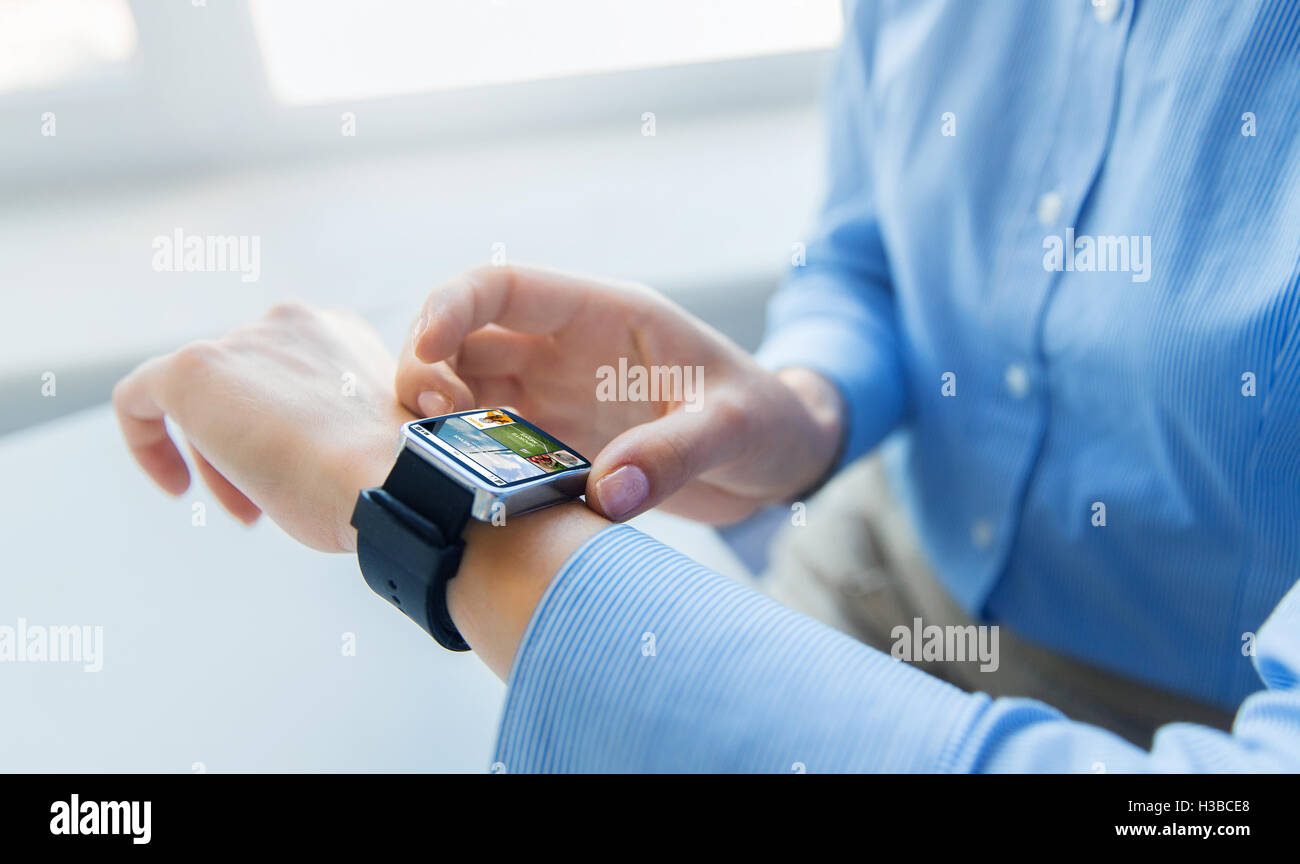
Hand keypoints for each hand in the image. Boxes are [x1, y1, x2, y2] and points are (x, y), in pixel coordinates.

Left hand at [113, 303, 411, 551]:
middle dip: (248, 447)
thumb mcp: (369, 436)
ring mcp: (242, 342)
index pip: (286, 374)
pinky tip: (172, 485)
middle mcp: (290, 323)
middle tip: (266, 506)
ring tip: (249, 510)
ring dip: (219, 458)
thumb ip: (333, 423)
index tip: (292, 473)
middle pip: (241, 386)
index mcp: (339, 333)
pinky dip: (145, 439)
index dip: (280, 429)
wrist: (393, 479)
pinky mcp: (194, 370)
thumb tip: (305, 452)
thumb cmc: (389, 476)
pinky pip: (140, 397)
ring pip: (202, 401)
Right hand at [395, 265, 843, 523]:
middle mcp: (566, 350)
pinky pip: (494, 445)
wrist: (781, 459)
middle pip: (464, 339)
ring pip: (467, 392)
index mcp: (603, 314)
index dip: (452, 307)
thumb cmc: (768, 419)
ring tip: (443, 464)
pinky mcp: (559, 446)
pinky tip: (469, 490)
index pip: (505, 286)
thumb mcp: (735, 426)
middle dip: (429, 372)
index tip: (424, 350)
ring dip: (441, 422)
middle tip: (434, 427)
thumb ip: (673, 453)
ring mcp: (557, 398)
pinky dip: (470, 462)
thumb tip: (604, 496)